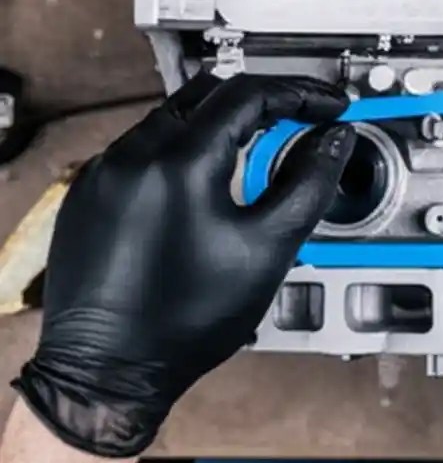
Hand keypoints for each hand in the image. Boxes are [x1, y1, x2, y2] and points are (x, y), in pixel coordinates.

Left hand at [11, 74, 353, 457]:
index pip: (249, 95)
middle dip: (263, 100)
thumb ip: (308, 183)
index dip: (300, 93)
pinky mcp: (90, 193)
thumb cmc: (184, 321)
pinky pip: (145, 148)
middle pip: (209, 94)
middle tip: (301, 119)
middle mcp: (134, 155)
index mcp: (180, 162)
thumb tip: (333, 141)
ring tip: (260, 154)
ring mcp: (105, 172)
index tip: (329, 105)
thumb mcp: (268, 249)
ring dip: (223, 125)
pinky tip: (208, 183)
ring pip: (174, 118)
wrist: (107, 370)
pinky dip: (186, 149)